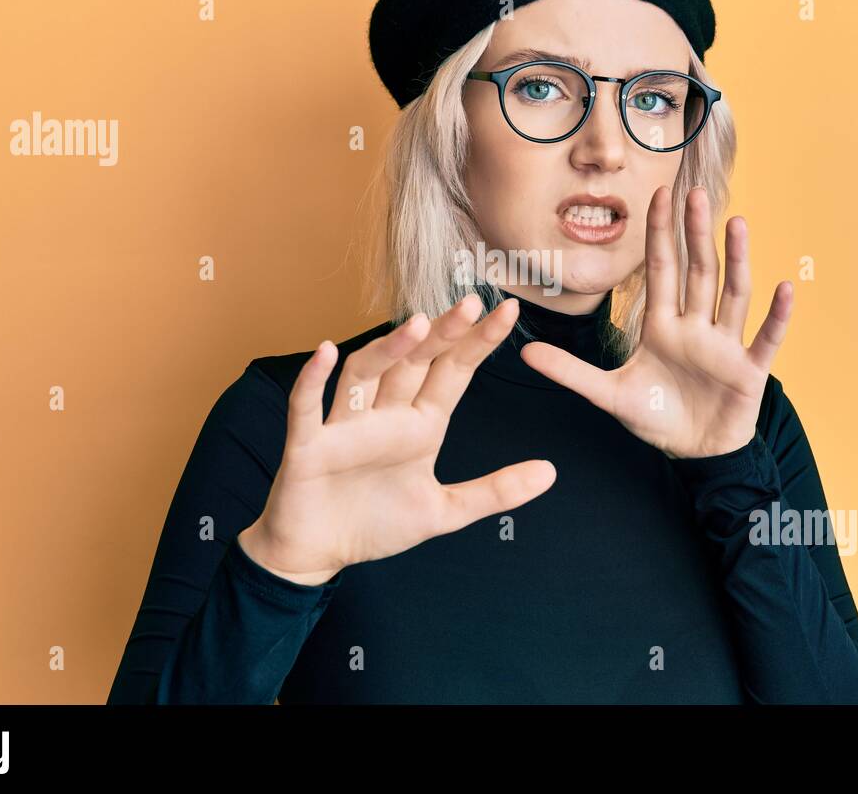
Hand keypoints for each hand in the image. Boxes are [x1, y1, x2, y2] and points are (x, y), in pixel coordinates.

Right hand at [239, 294, 555, 585]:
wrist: (320, 553)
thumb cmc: (377, 523)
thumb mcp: (445, 511)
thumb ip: (495, 491)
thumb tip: (550, 472)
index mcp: (420, 424)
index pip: (453, 372)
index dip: (478, 342)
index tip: (508, 310)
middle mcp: (385, 415)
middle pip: (415, 363)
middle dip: (443, 334)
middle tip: (472, 304)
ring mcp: (345, 427)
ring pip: (366, 375)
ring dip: (389, 350)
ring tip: (417, 325)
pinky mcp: (308, 446)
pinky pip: (307, 408)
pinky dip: (313, 380)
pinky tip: (325, 353)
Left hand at [521, 185, 792, 459]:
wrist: (693, 455)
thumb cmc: (657, 418)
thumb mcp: (608, 394)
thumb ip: (570, 372)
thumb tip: (524, 351)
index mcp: (662, 327)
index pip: (661, 270)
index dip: (660, 234)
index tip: (658, 195)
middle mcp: (695, 327)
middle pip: (696, 272)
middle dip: (695, 234)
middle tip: (695, 193)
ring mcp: (724, 345)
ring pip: (731, 293)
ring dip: (736, 259)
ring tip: (737, 222)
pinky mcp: (748, 370)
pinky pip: (765, 338)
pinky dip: (776, 315)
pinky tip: (784, 287)